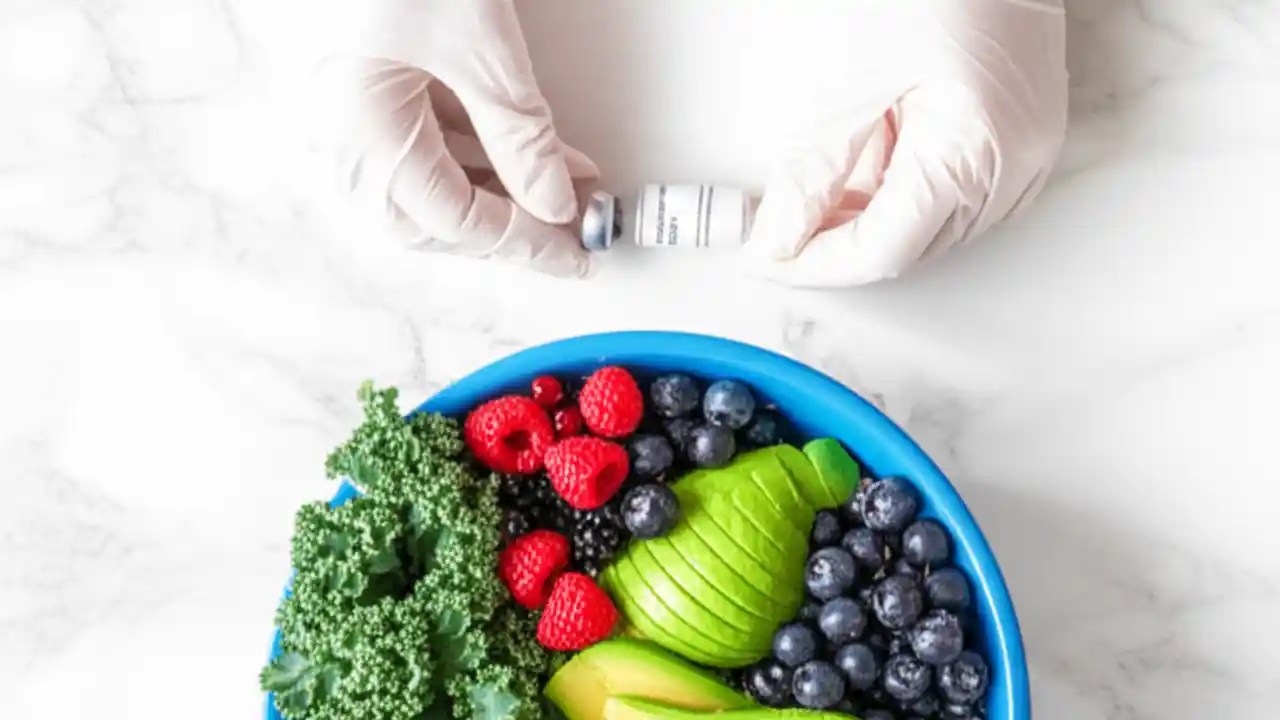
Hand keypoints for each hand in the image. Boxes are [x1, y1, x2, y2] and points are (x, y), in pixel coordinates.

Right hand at [319, 0, 596, 276]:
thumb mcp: (477, 43)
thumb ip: (519, 133)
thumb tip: (555, 199)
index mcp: (359, 138)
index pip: (457, 225)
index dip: (527, 246)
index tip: (578, 253)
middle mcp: (333, 137)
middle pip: (431, 217)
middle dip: (508, 225)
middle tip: (573, 226)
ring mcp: (333, 107)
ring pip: (422, 177)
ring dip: (495, 184)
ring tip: (564, 179)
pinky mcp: (346, 75)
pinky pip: (410, 132)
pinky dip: (468, 143)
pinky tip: (518, 141)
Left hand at [745, 0, 1067, 286]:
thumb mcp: (851, 78)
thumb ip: (815, 167)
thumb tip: (780, 235)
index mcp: (975, 148)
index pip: (884, 250)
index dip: (817, 265)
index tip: (766, 260)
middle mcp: (1014, 163)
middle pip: (912, 248)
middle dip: (839, 244)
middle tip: (778, 227)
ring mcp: (1026, 150)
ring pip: (933, 227)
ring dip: (869, 219)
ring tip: (819, 184)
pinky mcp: (1023, 134)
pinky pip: (959, 193)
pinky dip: (904, 191)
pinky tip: (868, 162)